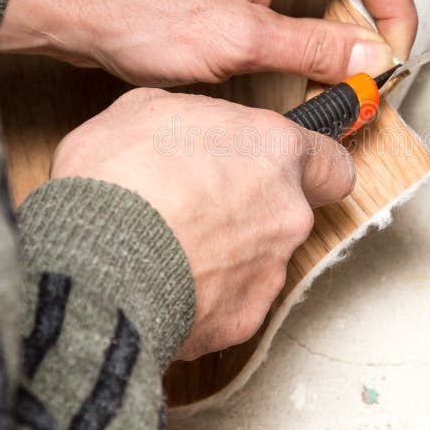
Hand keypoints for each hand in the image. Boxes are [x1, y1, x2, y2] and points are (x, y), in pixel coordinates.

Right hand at [49, 87, 354, 359]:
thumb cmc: (120, 176)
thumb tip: (192, 132)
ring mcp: (270, 269)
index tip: (293, 173)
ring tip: (172, 246)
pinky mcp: (244, 318)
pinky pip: (232, 301)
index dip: (314, 170)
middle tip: (203, 207)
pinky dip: (208, 294)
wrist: (97, 258)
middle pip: (291, 213)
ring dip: (229, 253)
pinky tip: (166, 281)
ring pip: (262, 259)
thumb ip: (196, 121)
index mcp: (275, 151)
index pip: (333, 165)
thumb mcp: (148, 110)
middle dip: (255, 211)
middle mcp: (288, 212)